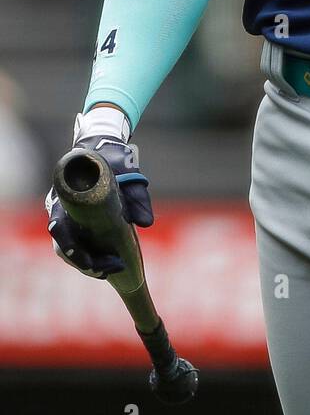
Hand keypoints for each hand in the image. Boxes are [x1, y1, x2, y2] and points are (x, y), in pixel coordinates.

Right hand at [45, 123, 152, 278]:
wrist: (104, 145)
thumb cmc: (113, 158)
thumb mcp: (128, 172)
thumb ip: (138, 196)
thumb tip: (145, 224)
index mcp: (65, 197)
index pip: (58, 229)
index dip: (70, 248)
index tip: (89, 259)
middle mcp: (60, 210)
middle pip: (64, 246)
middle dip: (85, 263)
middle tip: (110, 269)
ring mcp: (68, 217)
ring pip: (71, 250)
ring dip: (90, 264)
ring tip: (115, 268)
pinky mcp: (79, 222)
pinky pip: (81, 245)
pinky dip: (94, 256)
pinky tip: (112, 262)